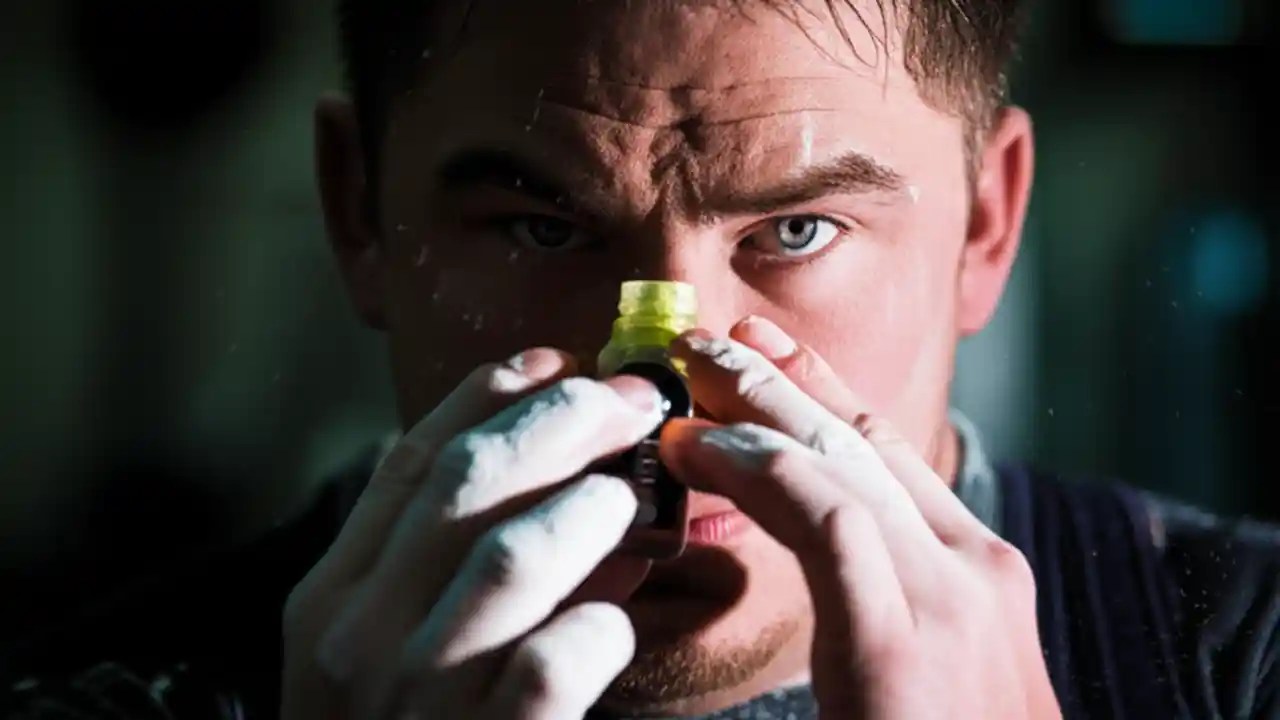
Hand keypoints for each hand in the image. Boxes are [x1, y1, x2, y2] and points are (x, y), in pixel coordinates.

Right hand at [281, 349, 662, 718]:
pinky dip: (599, 626)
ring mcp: (417, 695)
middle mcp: (358, 637)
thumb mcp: (377, 648)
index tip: (549, 362)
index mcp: (328, 597)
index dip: (487, 398)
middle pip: (468, 484)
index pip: (410, 462)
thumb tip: (548, 483)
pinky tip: (618, 619)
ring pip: (513, 555)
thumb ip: (434, 569)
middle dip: (559, 423)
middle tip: (627, 401)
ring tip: (631, 497)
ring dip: (587, 510)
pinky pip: (555, 661)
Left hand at [662, 317, 1060, 719]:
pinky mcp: (908, 639)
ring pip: (842, 462)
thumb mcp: (920, 668)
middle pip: (865, 442)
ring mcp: (953, 596)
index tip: (761, 361)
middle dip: (785, 380)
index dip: (821, 398)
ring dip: (761, 406)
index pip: (890, 459)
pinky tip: (701, 450)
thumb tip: (823, 564)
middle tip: (716, 337)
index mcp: (977, 576)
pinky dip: (761, 472)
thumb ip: (881, 608)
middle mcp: (975, 568)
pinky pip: (826, 520)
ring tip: (695, 370)